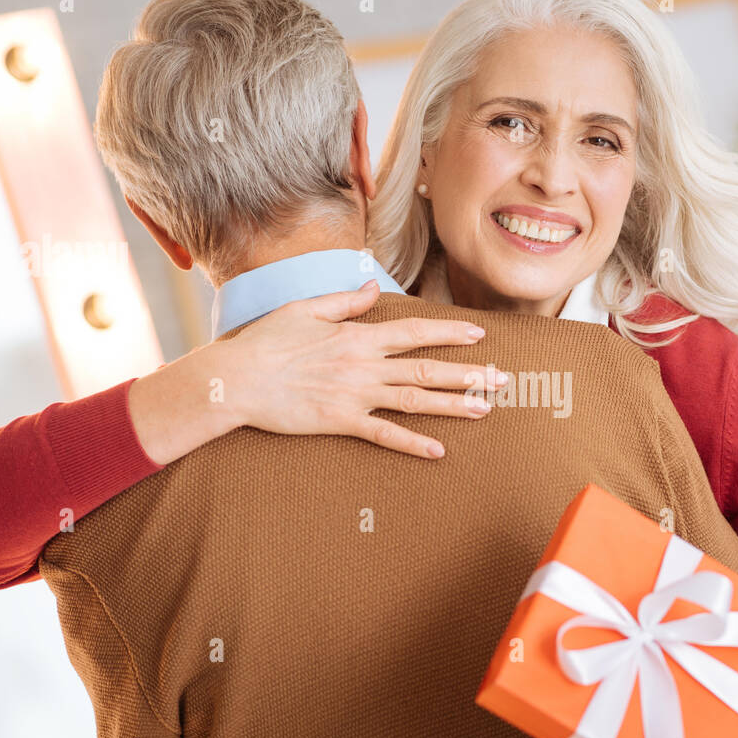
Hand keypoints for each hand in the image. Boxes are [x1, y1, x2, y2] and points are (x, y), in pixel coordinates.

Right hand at [218, 280, 506, 457]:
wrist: (235, 379)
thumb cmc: (265, 342)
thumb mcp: (304, 310)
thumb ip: (343, 302)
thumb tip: (372, 286)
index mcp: (357, 336)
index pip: (414, 332)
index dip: (449, 332)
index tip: (478, 333)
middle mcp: (363, 365)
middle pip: (426, 369)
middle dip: (468, 373)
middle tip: (502, 379)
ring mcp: (354, 396)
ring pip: (415, 401)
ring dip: (453, 405)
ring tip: (486, 408)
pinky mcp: (340, 422)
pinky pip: (384, 434)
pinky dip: (413, 443)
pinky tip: (439, 451)